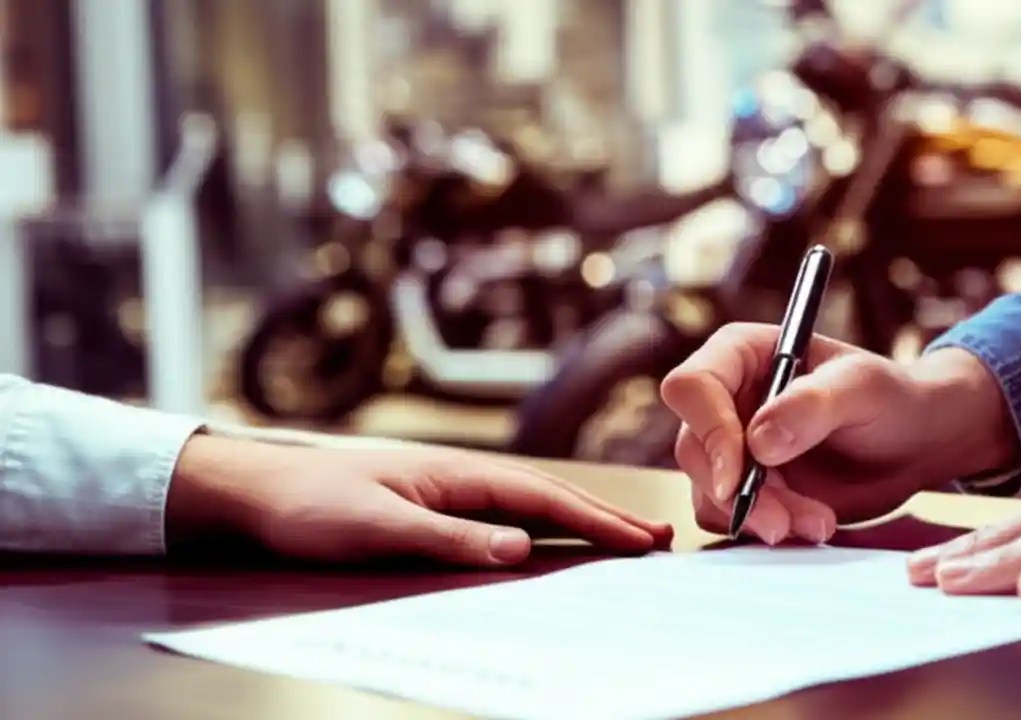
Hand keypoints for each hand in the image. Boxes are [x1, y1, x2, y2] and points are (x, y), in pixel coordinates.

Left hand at [166, 435, 672, 565]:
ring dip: (578, 518)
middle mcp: (459, 475)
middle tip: (655, 536)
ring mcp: (448, 487)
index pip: (541, 498)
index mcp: (455, 473)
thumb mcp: (377, 528)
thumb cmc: (309, 505)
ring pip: (529, 504)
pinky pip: (503, 513)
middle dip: (604, 515)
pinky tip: (551, 535)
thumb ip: (449, 538)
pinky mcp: (433, 503)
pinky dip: (541, 524)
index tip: (640, 539)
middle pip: (547, 496)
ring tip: (622, 535)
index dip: (595, 519)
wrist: (258, 491)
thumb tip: (518, 546)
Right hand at [660, 323, 1015, 544]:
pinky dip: (768, 527)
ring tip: (819, 521)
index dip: (708, 432)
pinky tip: (814, 522)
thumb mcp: (864, 389)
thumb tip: (759, 442)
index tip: (739, 479)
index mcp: (742, 354)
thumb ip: (813, 405)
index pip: (692, 386)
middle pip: (693, 448)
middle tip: (785, 522)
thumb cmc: (891, 398)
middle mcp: (726, 398)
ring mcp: (731, 446)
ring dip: (759, 516)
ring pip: (710, 491)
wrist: (913, 444)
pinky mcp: (745, 487)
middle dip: (737, 492)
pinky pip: (731, 516)